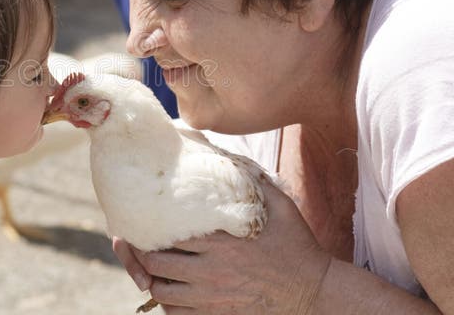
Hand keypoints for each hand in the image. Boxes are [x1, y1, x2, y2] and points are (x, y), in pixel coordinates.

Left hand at [113, 181, 331, 313]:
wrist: (314, 292)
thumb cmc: (296, 244)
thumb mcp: (279, 205)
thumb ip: (252, 181)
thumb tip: (227, 155)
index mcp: (221, 241)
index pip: (169, 234)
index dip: (150, 226)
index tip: (144, 217)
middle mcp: (212, 271)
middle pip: (156, 262)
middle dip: (142, 252)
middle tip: (139, 242)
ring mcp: (213, 296)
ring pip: (161, 291)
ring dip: (152, 278)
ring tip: (151, 266)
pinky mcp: (218, 314)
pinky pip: (178, 313)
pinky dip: (167, 303)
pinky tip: (169, 289)